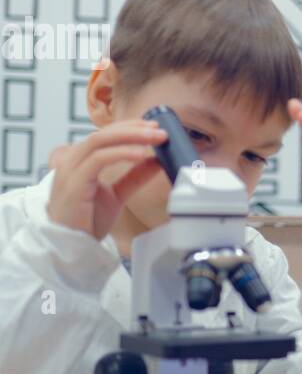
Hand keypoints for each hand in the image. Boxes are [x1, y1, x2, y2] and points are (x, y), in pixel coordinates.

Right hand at [46, 120, 166, 239]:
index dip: (130, 128)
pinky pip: (98, 160)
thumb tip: (156, 160)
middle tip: (159, 130)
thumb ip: (134, 177)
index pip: (105, 135)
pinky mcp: (74, 183)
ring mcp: (71, 170)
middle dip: (133, 128)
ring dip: (130, 137)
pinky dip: (121, 154)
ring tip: (155, 139)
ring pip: (99, 141)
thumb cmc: (87, 220)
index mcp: (81, 161)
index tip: (154, 127)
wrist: (70, 245)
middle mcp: (73, 161)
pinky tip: (140, 154)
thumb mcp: (117, 194)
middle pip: (103, 134)